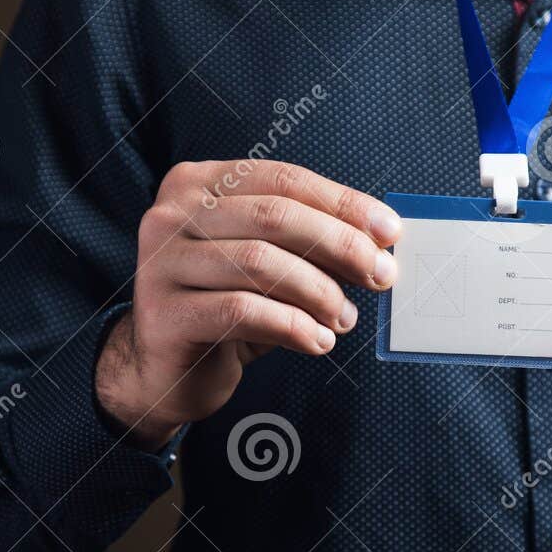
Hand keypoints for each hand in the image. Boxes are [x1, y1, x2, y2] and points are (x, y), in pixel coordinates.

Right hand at [96, 160, 400, 448]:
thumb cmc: (226, 308)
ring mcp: (162, 262)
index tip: (390, 233)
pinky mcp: (165, 313)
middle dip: (340, 244)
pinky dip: (292, 326)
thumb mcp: (269, 265)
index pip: (284, 180)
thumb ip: (310, 244)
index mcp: (199, 184)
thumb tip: (379, 242)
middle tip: (381, 276)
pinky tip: (317, 341)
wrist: (165, 371)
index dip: (343, 203)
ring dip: (319, 291)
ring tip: (345, 318)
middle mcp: (172, 214)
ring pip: (260, 263)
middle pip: (274, 216)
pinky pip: (242, 311)